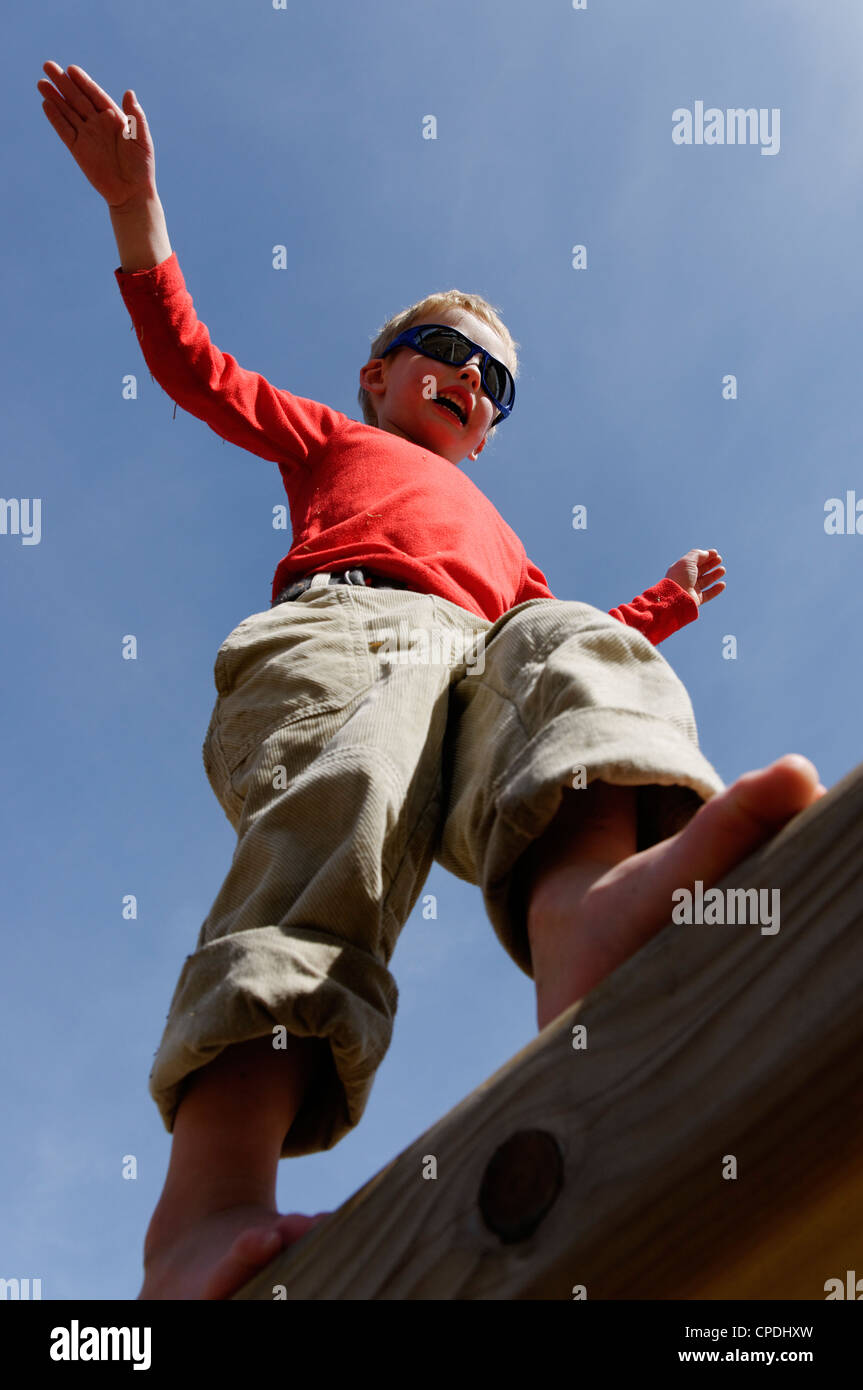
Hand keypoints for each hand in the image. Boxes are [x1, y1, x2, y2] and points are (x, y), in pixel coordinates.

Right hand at [37, 62, 155, 209]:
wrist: (131, 193)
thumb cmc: (141, 167)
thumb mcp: (142, 140)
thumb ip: (135, 117)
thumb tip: (129, 92)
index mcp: (114, 117)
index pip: (95, 95)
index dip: (83, 82)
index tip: (71, 69)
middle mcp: (98, 123)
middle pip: (77, 99)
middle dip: (63, 83)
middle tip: (48, 65)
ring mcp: (86, 135)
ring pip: (67, 112)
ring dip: (54, 97)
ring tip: (42, 82)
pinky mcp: (77, 149)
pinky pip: (64, 131)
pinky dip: (55, 118)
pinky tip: (46, 104)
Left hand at [665, 548, 725, 606]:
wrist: (676, 598)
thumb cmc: (680, 578)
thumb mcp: (687, 561)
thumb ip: (697, 555)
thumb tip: (706, 553)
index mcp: (681, 569)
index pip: (694, 561)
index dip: (705, 556)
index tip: (715, 553)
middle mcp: (685, 579)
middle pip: (700, 570)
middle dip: (710, 564)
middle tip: (719, 559)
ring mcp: (691, 590)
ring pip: (705, 581)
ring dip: (714, 575)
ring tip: (723, 570)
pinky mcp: (696, 599)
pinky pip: (708, 594)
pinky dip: (716, 589)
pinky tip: (723, 584)